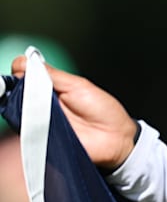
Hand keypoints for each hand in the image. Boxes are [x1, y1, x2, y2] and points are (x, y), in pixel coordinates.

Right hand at [10, 55, 138, 170]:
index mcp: (49, 86)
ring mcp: (38, 121)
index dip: (20, 71)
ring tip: (43, 108)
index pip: (23, 74)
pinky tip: (40, 122)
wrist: (116, 138)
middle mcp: (40, 102)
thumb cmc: (103, 110)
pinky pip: (26, 131)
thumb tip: (25, 62)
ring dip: (26, 107)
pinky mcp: (40, 138)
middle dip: (19, 88)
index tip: (22, 71)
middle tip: (33, 90)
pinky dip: (30, 125)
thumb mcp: (78, 86)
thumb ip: (52, 74)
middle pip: (15, 92)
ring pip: (17, 111)